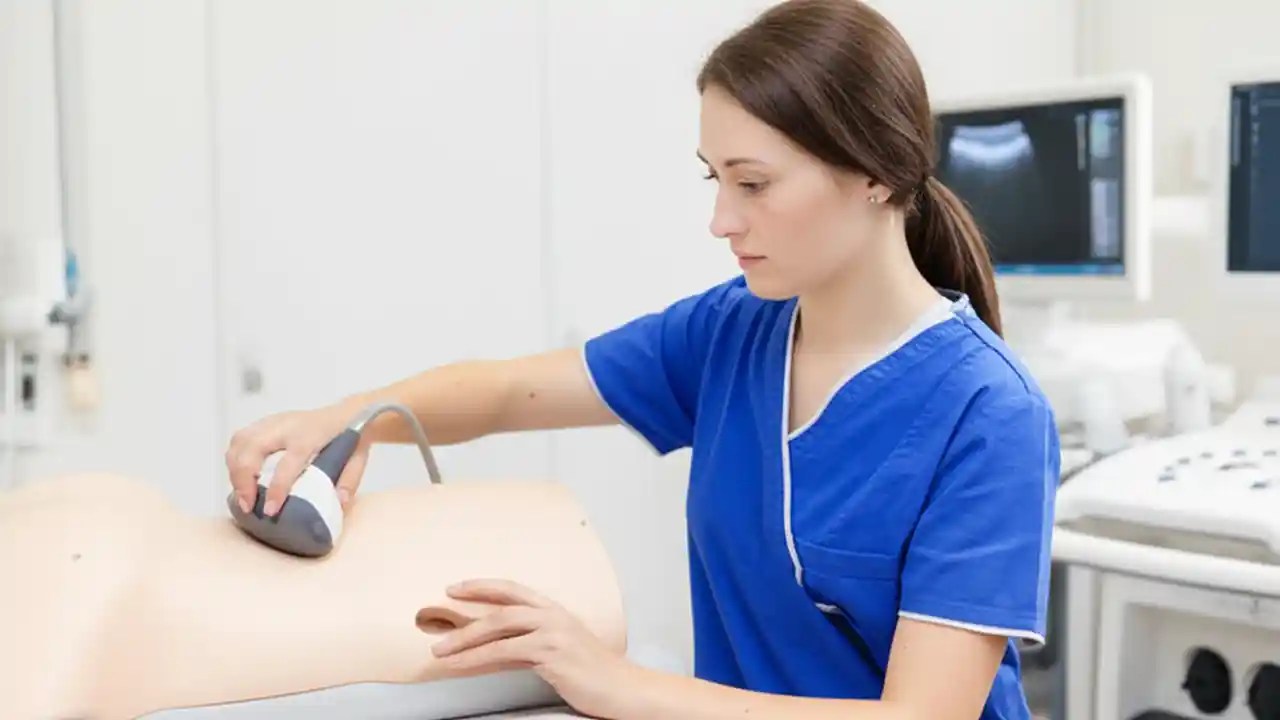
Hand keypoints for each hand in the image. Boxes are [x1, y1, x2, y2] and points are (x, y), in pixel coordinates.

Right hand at [224, 402, 371, 515]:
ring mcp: (274, 421)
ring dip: (234, 470)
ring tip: (241, 495)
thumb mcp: (358, 459)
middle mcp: (287, 426)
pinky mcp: (266, 422)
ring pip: (240, 441)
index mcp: (310, 436)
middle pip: (252, 449)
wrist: (350, 412)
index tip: (270, 511)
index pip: (286, 464)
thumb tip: (338, 502)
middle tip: (247, 506)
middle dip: (243, 481)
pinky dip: (234, 459)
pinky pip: (240, 438)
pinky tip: (240, 477)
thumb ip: (349, 481)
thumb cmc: (351, 438)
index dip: (276, 489)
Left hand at [431, 579, 636, 718]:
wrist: (623, 689)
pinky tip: (460, 664)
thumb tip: (499, 646)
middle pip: (503, 603)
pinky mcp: (552, 653)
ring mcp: (553, 632)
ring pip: (499, 626)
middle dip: (468, 603)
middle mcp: (554, 615)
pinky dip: (476, 657)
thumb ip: (533, 642)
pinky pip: (504, 651)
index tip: (457, 586)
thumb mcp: (562, 649)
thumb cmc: (595, 674)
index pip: (514, 589)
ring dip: (464, 638)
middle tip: (440, 606)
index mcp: (556, 611)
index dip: (484, 585)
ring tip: (439, 649)